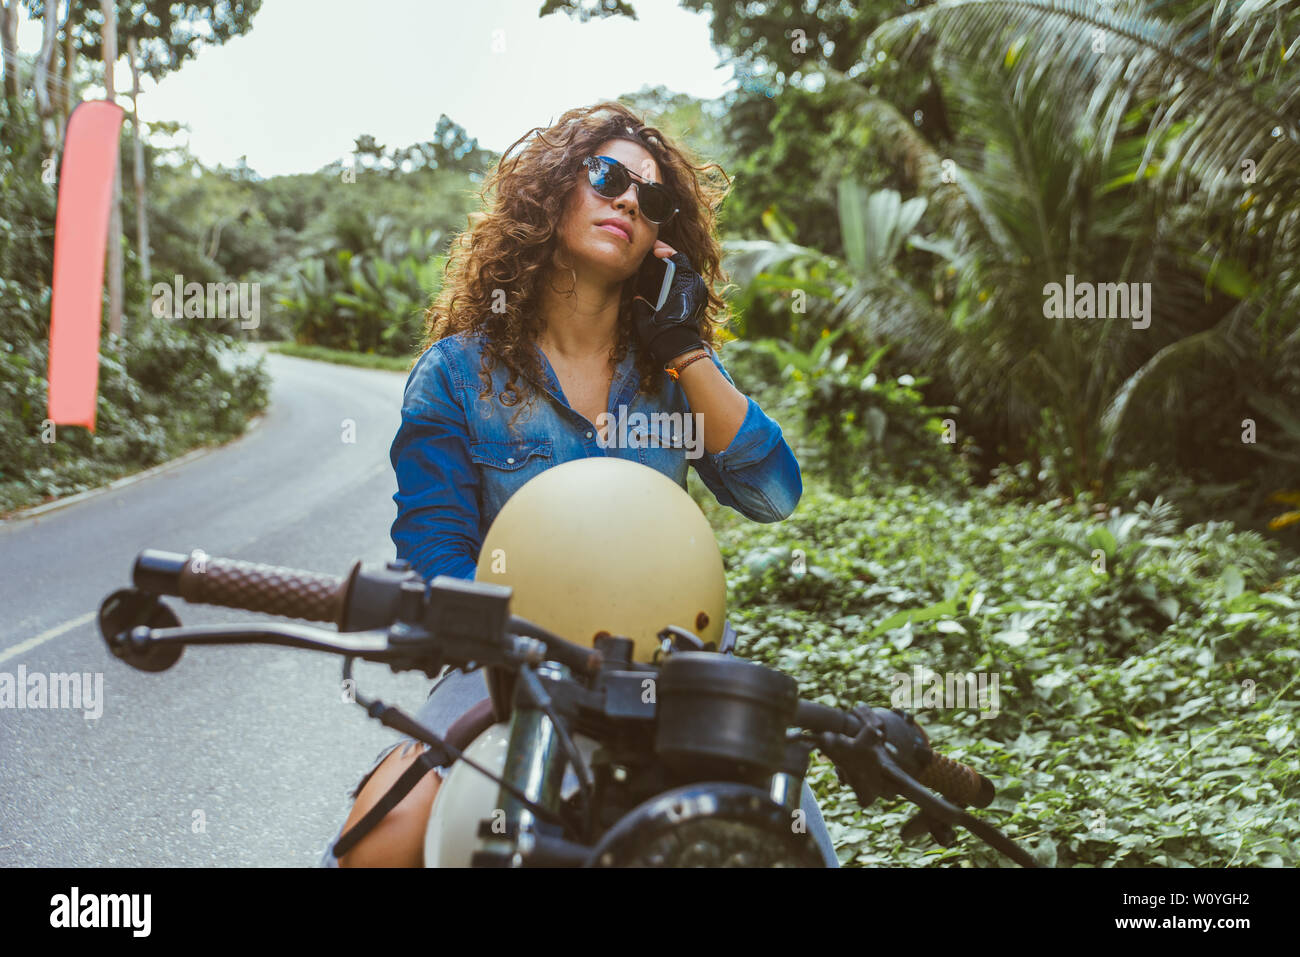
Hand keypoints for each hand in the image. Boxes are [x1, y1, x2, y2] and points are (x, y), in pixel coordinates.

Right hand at [631, 242, 707, 365]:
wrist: (682, 352)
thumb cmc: (664, 335)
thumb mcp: (645, 317)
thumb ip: (640, 303)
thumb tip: (637, 297)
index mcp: (682, 284)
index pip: (677, 257)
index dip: (665, 249)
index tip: (654, 249)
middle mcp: (694, 286)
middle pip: (683, 263)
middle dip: (669, 258)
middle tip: (654, 255)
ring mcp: (699, 293)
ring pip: (687, 273)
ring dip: (674, 269)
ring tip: (659, 267)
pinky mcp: (699, 301)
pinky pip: (689, 284)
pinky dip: (679, 280)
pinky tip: (666, 284)